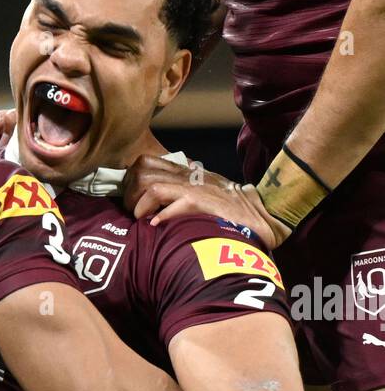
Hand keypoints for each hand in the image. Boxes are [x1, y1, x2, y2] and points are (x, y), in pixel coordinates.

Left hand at [122, 155, 290, 251]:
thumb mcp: (204, 193)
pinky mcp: (201, 202)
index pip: (144, 162)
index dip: (130, 181)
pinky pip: (169, 203)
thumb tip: (155, 201)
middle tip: (134, 215)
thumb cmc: (231, 210)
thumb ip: (181, 192)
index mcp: (184, 172)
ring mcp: (193, 187)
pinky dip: (158, 216)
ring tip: (143, 222)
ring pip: (150, 186)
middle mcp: (186, 175)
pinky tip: (156, 227)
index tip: (130, 201)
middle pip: (140, 172)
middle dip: (129, 195)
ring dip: (139, 207)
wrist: (261, 215)